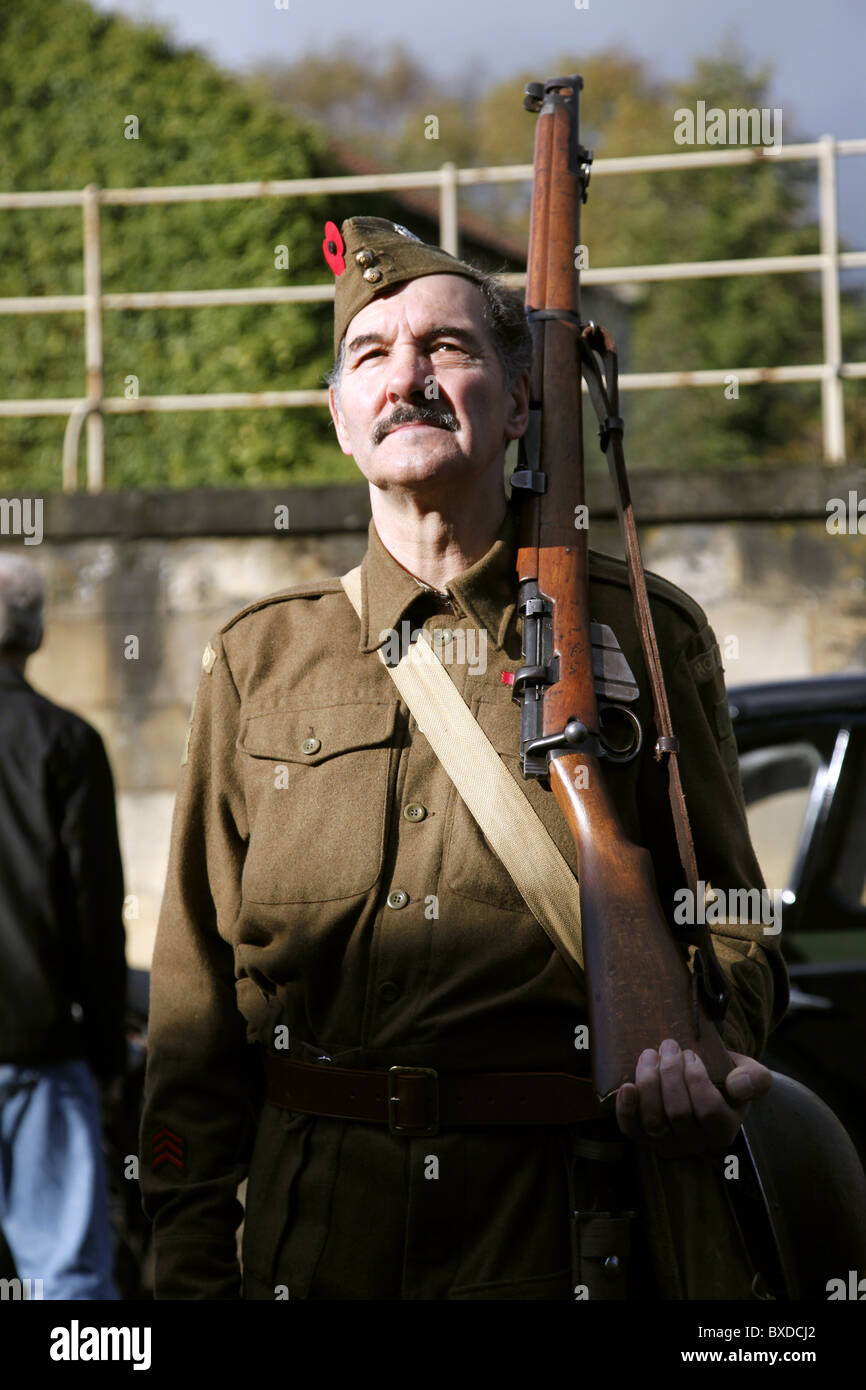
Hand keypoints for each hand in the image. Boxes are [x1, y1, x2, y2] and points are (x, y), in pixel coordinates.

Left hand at [615, 1039, 770, 1155]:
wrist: (701, 1084)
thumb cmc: (725, 1077)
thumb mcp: (749, 1073)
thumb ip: (755, 1079)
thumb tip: (737, 1084)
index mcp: (724, 1130)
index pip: (709, 1110)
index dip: (697, 1079)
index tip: (690, 1053)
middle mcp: (696, 1144)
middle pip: (679, 1114)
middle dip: (670, 1074)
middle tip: (668, 1045)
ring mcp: (668, 1143)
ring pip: (654, 1122)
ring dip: (648, 1084)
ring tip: (649, 1055)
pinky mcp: (644, 1139)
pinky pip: (632, 1131)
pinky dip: (626, 1110)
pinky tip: (626, 1086)